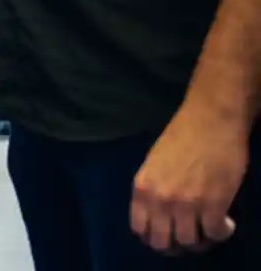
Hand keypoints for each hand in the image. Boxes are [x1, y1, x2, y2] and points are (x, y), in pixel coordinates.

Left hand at [130, 98, 249, 254]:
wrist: (210, 120)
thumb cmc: (181, 136)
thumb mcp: (153, 164)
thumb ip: (152, 190)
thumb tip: (157, 213)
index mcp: (142, 188)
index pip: (140, 229)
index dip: (154, 235)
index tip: (166, 232)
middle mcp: (160, 200)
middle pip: (162, 242)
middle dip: (175, 244)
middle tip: (189, 236)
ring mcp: (187, 204)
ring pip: (189, 242)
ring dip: (200, 239)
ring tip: (208, 228)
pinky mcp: (214, 205)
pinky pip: (215, 234)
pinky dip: (221, 233)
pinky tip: (225, 223)